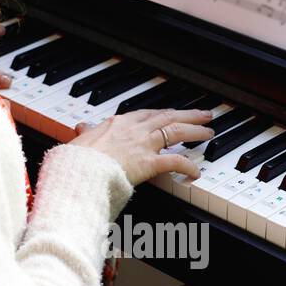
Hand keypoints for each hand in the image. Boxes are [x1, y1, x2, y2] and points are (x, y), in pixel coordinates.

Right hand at [70, 109, 214, 185]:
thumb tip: (80, 127)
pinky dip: (188, 166)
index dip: (163, 113)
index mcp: (118, 123)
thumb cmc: (77, 159)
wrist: (79, 171)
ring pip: (176, 132)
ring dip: (195, 131)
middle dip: (188, 115)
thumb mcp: (80, 140)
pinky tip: (197, 171)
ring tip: (209, 132)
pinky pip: (175, 162)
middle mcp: (134, 129)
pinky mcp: (149, 162)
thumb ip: (86, 133)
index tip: (173, 113)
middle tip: (204, 114)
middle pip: (168, 117)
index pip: (147, 114)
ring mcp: (143, 144)